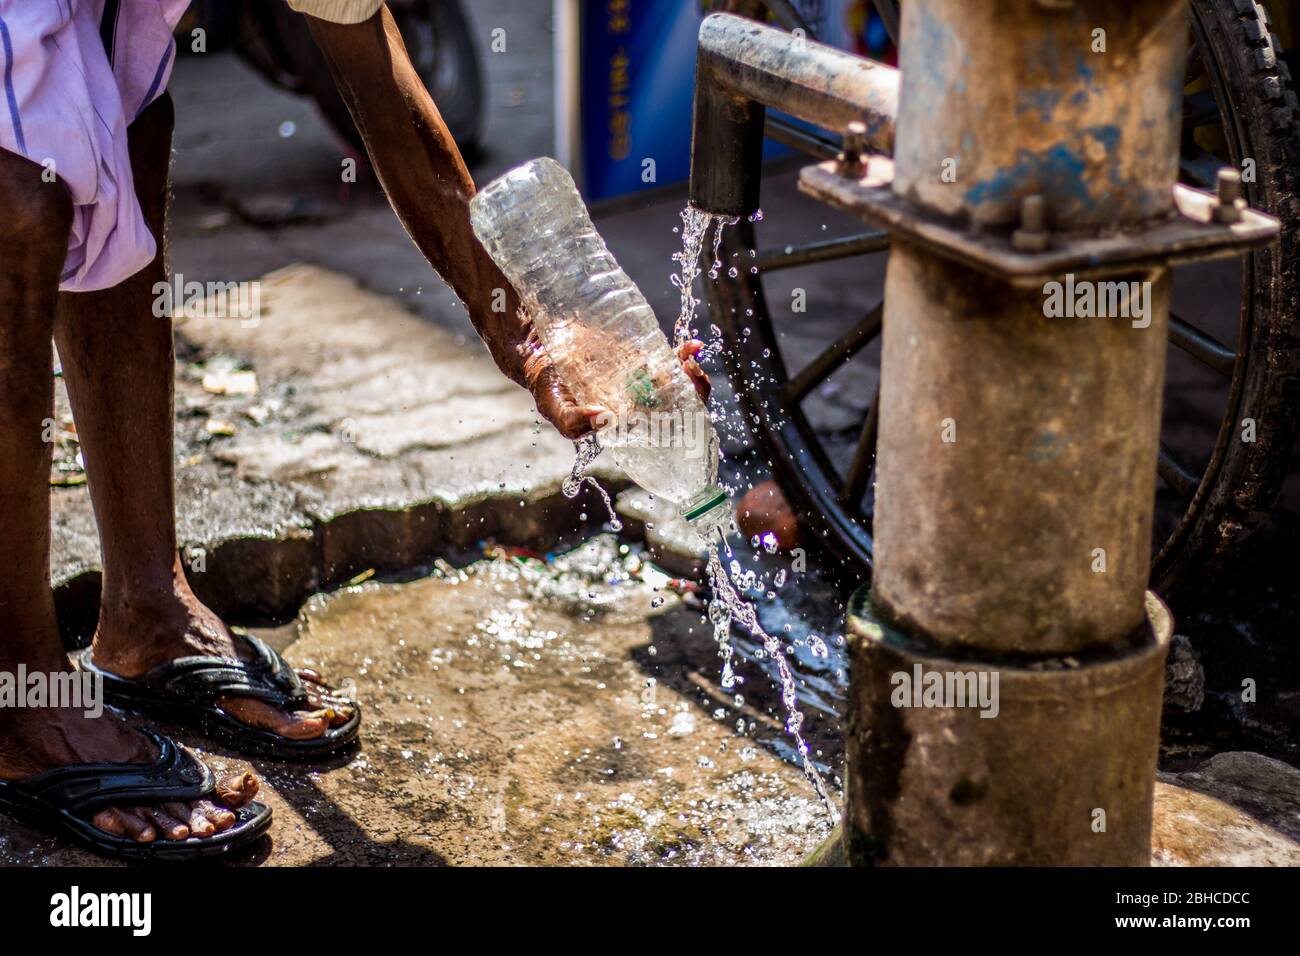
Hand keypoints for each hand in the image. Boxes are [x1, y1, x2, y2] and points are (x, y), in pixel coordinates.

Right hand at [524, 338, 713, 440]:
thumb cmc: (549, 388)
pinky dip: (683, 354)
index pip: (660, 428)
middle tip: (689, 370)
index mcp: (625, 425)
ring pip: (678, 382)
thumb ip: (571, 421)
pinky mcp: (641, 357)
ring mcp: (641, 380)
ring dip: (690, 370)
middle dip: (692, 389)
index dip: (678, 415)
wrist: (540, 351)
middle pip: (677, 404)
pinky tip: (691, 346)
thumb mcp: (554, 408)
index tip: (682, 396)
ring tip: (689, 356)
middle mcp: (637, 405)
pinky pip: (669, 359)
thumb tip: (604, 418)